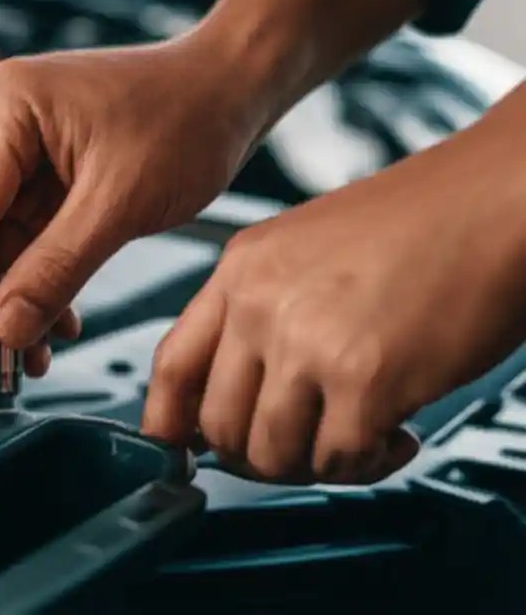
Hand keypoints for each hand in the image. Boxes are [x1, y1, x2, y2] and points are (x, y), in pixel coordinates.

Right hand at [0, 33, 274, 370]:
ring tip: (19, 356)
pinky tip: (51, 324)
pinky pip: (22, 241)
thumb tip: (6, 327)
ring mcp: (20, 149)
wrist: (234, 89)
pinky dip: (31, 285)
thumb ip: (57, 268)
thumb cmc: (191, 115)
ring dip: (0, 300)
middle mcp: (3, 123)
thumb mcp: (122, 202)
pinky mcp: (43, 175)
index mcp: (11, 108)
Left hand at [142, 98, 525, 483]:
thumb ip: (263, 311)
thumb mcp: (307, 249)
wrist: (504, 197)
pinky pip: (339, 461)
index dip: (170, 423)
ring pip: (271, 455)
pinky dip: (370, 464)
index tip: (187, 450)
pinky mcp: (365, 380)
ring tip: (361, 436)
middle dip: (261, 456)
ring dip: (317, 464)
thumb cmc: (428, 222)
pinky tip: (398, 433)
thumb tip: (243, 395)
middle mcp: (261, 305)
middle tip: (308, 445)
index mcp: (240, 270)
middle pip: (217, 426)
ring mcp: (308, 344)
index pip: (171, 367)